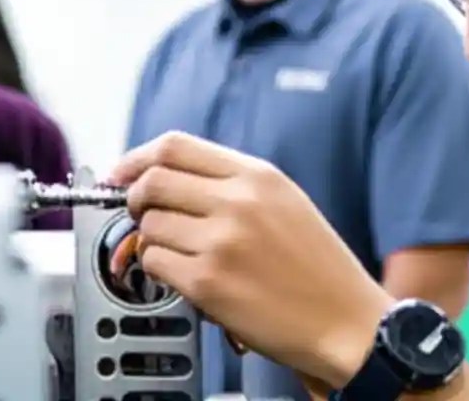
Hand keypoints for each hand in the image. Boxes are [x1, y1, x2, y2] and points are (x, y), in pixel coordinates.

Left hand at [109, 131, 395, 388]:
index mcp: (257, 176)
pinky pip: (154, 263)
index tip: (121, 173)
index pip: (174, 146)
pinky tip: (185, 277)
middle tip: (142, 216)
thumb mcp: (284, 203)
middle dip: (135, 199)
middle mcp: (238, 202)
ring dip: (152, 241)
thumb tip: (169, 178)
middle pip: (152, 180)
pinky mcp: (207, 282)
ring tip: (179, 254)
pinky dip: (159, 270)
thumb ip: (232, 184)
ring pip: (149, 226)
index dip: (136, 158)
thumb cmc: (317, 269)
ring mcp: (221, 241)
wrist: (347, 322)